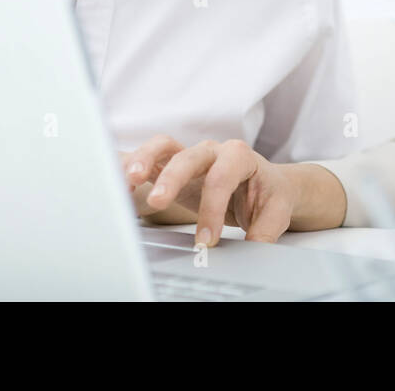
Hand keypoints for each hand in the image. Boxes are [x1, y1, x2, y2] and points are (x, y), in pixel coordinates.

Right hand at [122, 135, 298, 245]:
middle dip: (172, 179)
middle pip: (187, 157)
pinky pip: (147, 159)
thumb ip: (265, 230)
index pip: (221, 178)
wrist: (262, 183)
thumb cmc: (267, 193)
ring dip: (143, 160)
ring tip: (128, 180)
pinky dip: (130, 166)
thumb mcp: (276, 211)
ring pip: (161, 147)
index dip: (211, 209)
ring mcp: (188, 154)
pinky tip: (118, 184)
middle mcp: (211, 150)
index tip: (206, 241)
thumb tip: (253, 247)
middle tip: (160, 203)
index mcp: (239, 156)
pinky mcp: (170, 165)